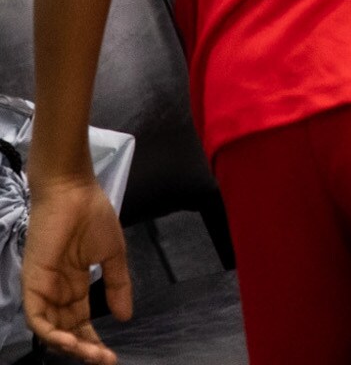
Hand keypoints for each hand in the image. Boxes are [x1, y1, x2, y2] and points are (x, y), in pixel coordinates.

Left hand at [23, 174, 130, 362]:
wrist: (73, 192)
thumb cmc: (94, 216)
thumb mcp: (113, 254)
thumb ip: (119, 284)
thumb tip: (127, 316)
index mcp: (75, 285)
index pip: (81, 322)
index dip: (94, 340)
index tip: (112, 356)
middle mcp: (57, 293)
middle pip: (68, 331)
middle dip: (85, 349)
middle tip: (105, 359)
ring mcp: (43, 290)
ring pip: (52, 330)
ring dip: (71, 346)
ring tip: (92, 354)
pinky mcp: (33, 284)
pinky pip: (38, 318)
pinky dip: (52, 333)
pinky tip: (70, 340)